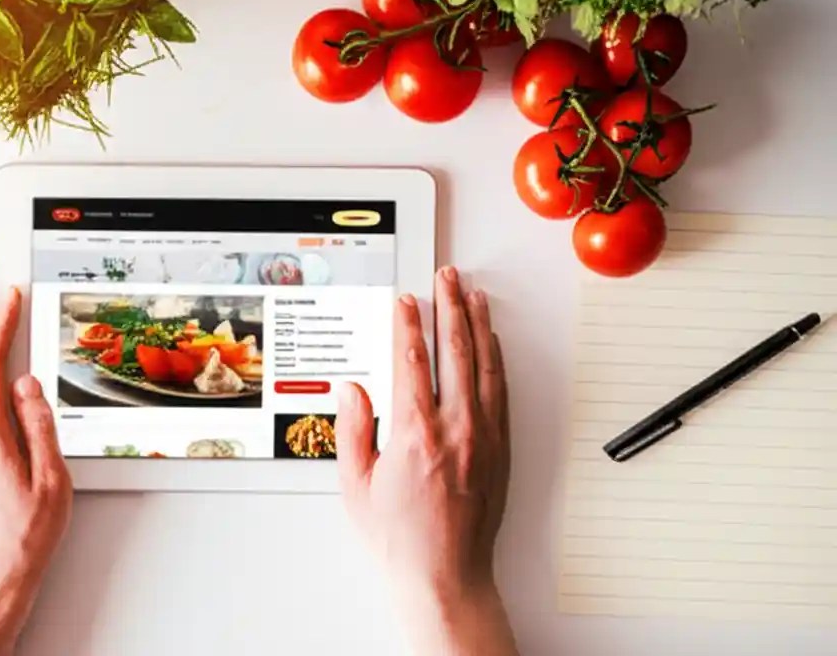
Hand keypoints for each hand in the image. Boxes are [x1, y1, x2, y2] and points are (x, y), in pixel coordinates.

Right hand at [337, 266, 516, 655]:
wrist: (445, 574)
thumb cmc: (400, 538)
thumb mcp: (355, 485)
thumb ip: (353, 431)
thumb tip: (353, 390)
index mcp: (414, 435)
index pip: (412, 362)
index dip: (408, 325)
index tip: (405, 302)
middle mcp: (455, 430)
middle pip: (455, 352)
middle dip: (449, 307)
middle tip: (446, 279)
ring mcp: (483, 438)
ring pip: (484, 365)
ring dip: (478, 325)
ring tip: (473, 295)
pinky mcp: (500, 449)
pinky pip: (501, 391)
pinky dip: (496, 360)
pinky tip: (491, 343)